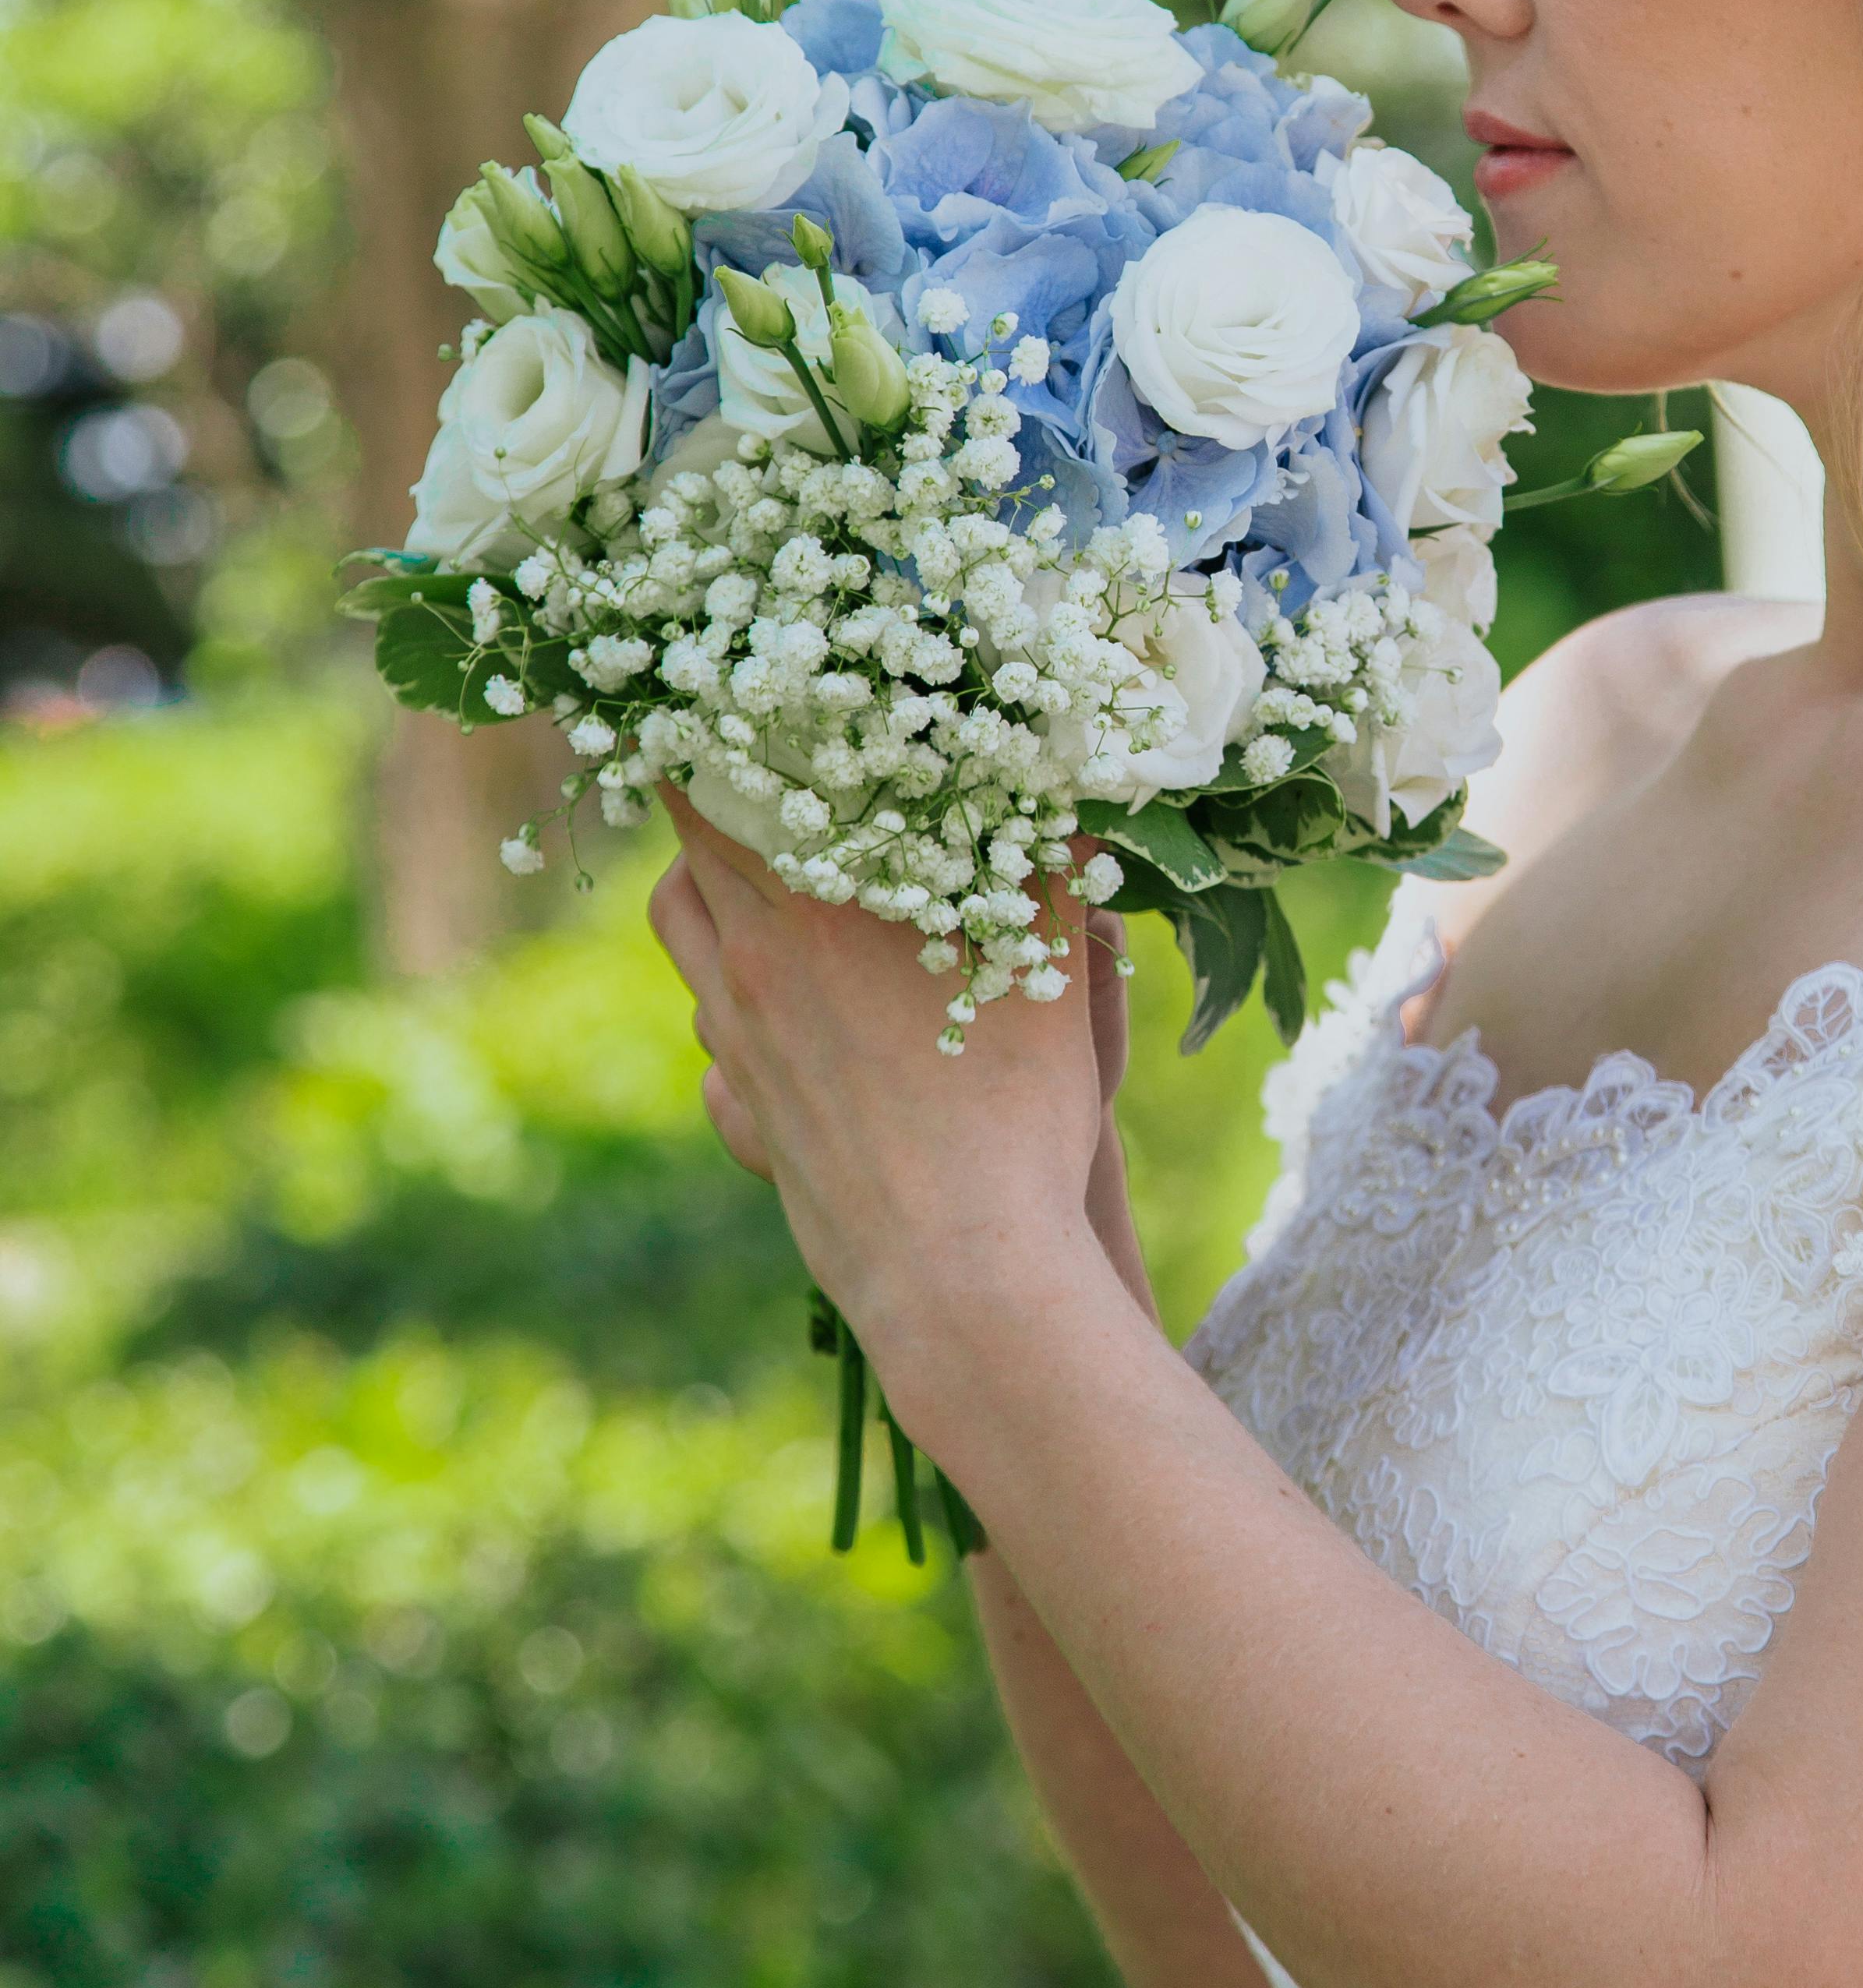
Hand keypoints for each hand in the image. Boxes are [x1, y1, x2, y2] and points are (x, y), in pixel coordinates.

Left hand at [647, 792, 1110, 1406]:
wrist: (962, 1275)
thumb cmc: (1013, 1117)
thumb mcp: (1048, 976)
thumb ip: (1041, 875)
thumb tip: (1053, 797)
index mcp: (812, 910)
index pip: (714, 792)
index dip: (710, 744)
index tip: (729, 712)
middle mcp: (750, 971)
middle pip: (684, 868)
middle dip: (713, 825)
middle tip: (762, 799)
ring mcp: (737, 1054)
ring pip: (689, 957)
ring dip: (718, 916)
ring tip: (780, 905)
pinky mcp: (748, 1121)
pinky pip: (715, 1054)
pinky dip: (738, 1024)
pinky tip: (798, 1032)